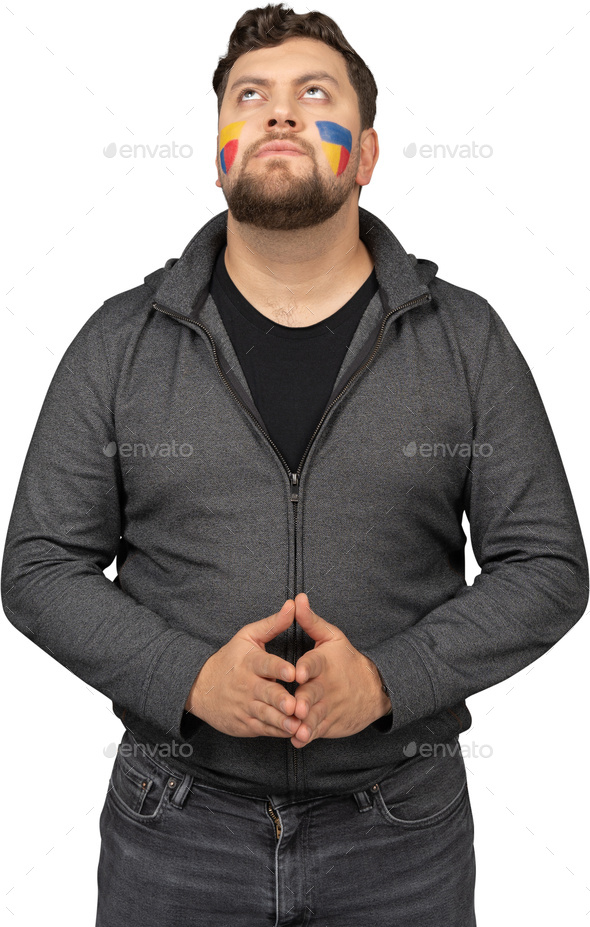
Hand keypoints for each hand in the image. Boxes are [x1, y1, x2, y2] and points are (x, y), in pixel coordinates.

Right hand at [184, 600, 301, 737]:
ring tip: (298, 725)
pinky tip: (292, 733)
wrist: (200, 687)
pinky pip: (264, 729)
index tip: (293, 672)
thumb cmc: (231, 659)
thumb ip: (273, 624)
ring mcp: (246, 706)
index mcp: (250, 662)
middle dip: (281, 700)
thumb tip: (293, 605)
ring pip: (266, 715)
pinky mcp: (245, 724)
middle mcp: (248, 685)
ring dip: (282, 721)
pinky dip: (277, 731)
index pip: (265, 664)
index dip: (279, 668)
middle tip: (295, 705)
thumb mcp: (248, 637)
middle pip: (267, 693)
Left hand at [288, 592, 391, 747]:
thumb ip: (310, 621)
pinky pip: (317, 730)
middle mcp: (326, 685)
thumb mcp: (332, 637)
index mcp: (324, 663)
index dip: (306, 667)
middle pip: (313, 693)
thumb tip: (297, 598)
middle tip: (296, 707)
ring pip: (315, 715)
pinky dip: (308, 736)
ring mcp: (328, 706)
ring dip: (306, 722)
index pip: (315, 663)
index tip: (297, 672)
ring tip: (296, 728)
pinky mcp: (329, 722)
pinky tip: (298, 740)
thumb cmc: (346, 660)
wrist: (375, 688)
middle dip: (305, 700)